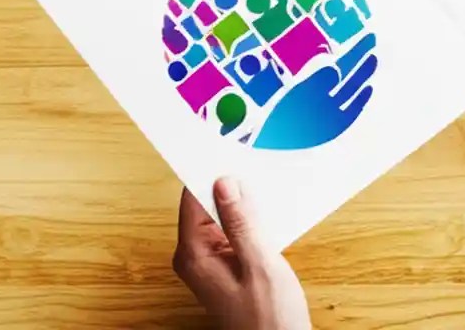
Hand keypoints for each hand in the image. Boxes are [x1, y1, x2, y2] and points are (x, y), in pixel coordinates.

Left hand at [174, 178, 311, 329]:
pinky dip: (251, 222)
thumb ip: (241, 223)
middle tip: (255, 165)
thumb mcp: (259, 264)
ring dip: (245, 205)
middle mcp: (196, 256)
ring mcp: (210, 261)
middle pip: (208, 205)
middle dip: (232, 187)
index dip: (212, 174)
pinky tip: (270, 216)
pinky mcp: (226, 265)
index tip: (230, 151)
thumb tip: (224, 184)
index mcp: (194, 254)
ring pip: (223, 217)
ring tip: (268, 191)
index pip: (193, 199)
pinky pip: (233, 231)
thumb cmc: (268, 317)